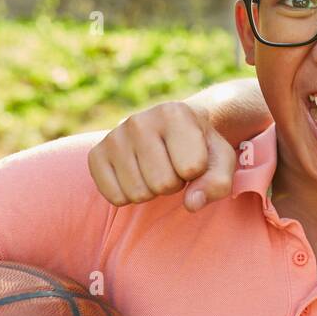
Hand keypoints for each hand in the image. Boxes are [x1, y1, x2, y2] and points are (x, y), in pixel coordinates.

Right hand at [89, 101, 236, 210]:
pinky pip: (115, 198)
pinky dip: (130, 196)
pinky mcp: (96, 154)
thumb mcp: (221, 160)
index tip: (193, 157)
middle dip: (174, 184)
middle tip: (173, 166)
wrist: (170, 131)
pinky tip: (136, 175)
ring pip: (138, 194)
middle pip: (163, 184)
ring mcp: (114, 136)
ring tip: (156, 168)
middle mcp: (139, 120)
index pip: (191, 168)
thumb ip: (218, 182)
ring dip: (152, 191)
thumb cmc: (199, 147)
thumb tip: (192, 203)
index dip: (197, 172)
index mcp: (174, 112)